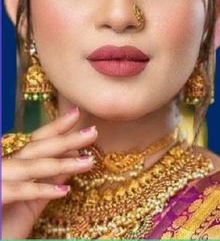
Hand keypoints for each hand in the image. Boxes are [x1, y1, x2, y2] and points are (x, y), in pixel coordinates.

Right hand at [2, 108, 96, 238]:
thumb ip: (49, 177)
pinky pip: (19, 191)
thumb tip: (73, 155)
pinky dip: (42, 189)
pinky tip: (65, 190)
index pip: (36, 140)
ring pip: (32, 167)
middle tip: (93, 132)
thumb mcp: (31, 199)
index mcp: (10, 162)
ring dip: (62, 163)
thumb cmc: (6, 222)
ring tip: (88, 162)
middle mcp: (2, 165)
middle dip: (66, 139)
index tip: (77, 114)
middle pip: (37, 148)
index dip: (56, 127)